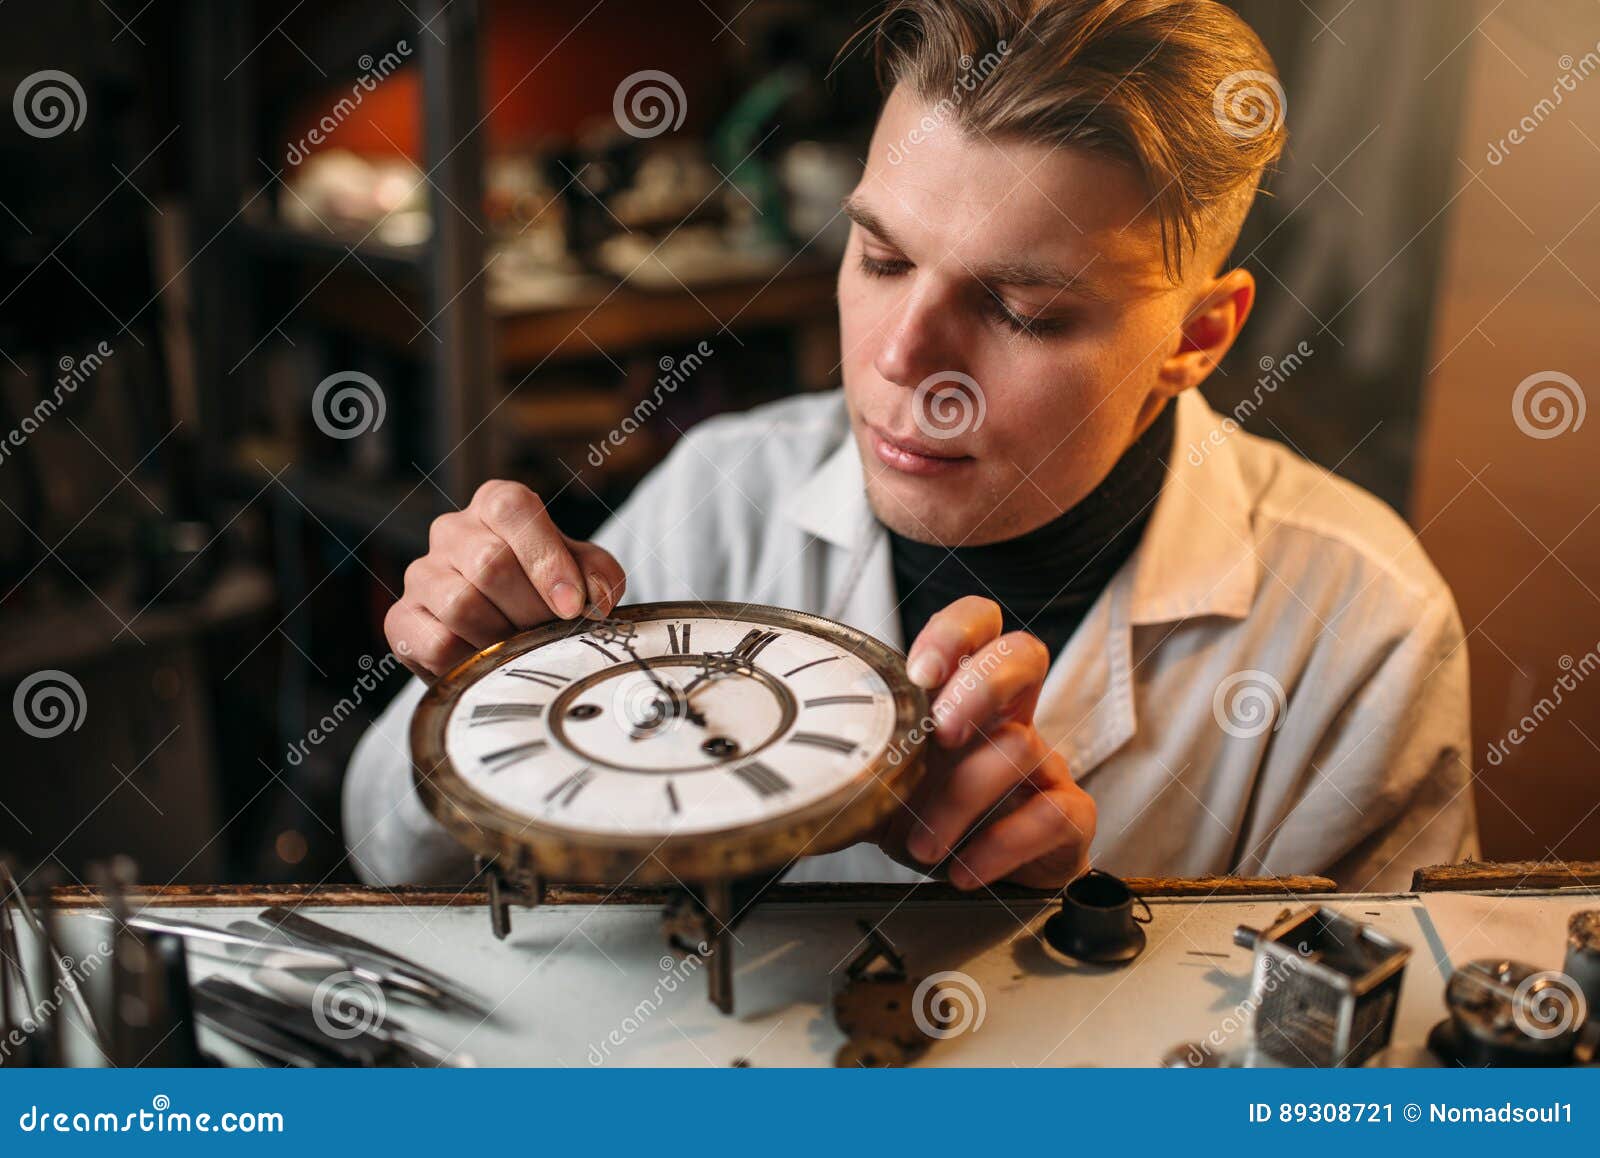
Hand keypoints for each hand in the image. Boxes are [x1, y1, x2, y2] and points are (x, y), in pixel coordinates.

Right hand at [384, 480, 626, 678]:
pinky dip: (473, 661)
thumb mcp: (584, 575)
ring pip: (461, 605)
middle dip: (532, 610)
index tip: (572, 606)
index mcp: (497, 505)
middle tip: (551, 635)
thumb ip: (599, 576)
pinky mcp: (401, 620)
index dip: (545, 559)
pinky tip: (490, 664)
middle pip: (490, 563)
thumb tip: (597, 597)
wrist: (503, 639)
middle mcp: (452, 531)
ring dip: (504, 639)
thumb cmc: (546, 595)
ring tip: (523, 651)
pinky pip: (437, 643)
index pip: (513, 509)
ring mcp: (421, 574)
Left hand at [877, 596, 1095, 889]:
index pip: (979, 625)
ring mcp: (1045, 763)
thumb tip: (799, 765)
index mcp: (965, 696)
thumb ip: (859, 758)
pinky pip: (1051, 814)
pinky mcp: (1068, 816)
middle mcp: (1009, 718)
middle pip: (1024, 654)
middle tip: (940, 734)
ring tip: (922, 844)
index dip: (956, 633)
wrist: (972, 880)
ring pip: (1018, 748)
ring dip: (959, 801)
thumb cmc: (926, 817)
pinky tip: (963, 868)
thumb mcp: (883, 781)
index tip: (920, 671)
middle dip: (981, 686)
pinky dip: (999, 846)